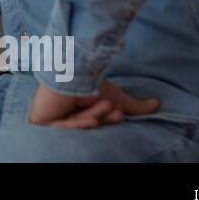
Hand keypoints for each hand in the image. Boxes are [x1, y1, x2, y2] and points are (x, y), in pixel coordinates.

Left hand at [28, 80, 160, 128]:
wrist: (72, 68)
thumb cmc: (92, 81)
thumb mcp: (117, 98)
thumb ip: (135, 106)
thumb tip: (157, 104)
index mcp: (79, 109)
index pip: (93, 121)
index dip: (107, 118)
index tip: (118, 112)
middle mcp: (64, 112)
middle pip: (85, 124)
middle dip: (100, 117)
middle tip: (111, 110)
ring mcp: (52, 116)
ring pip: (75, 127)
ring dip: (91, 117)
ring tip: (99, 105)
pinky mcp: (41, 119)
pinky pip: (59, 131)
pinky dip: (76, 125)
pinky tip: (87, 118)